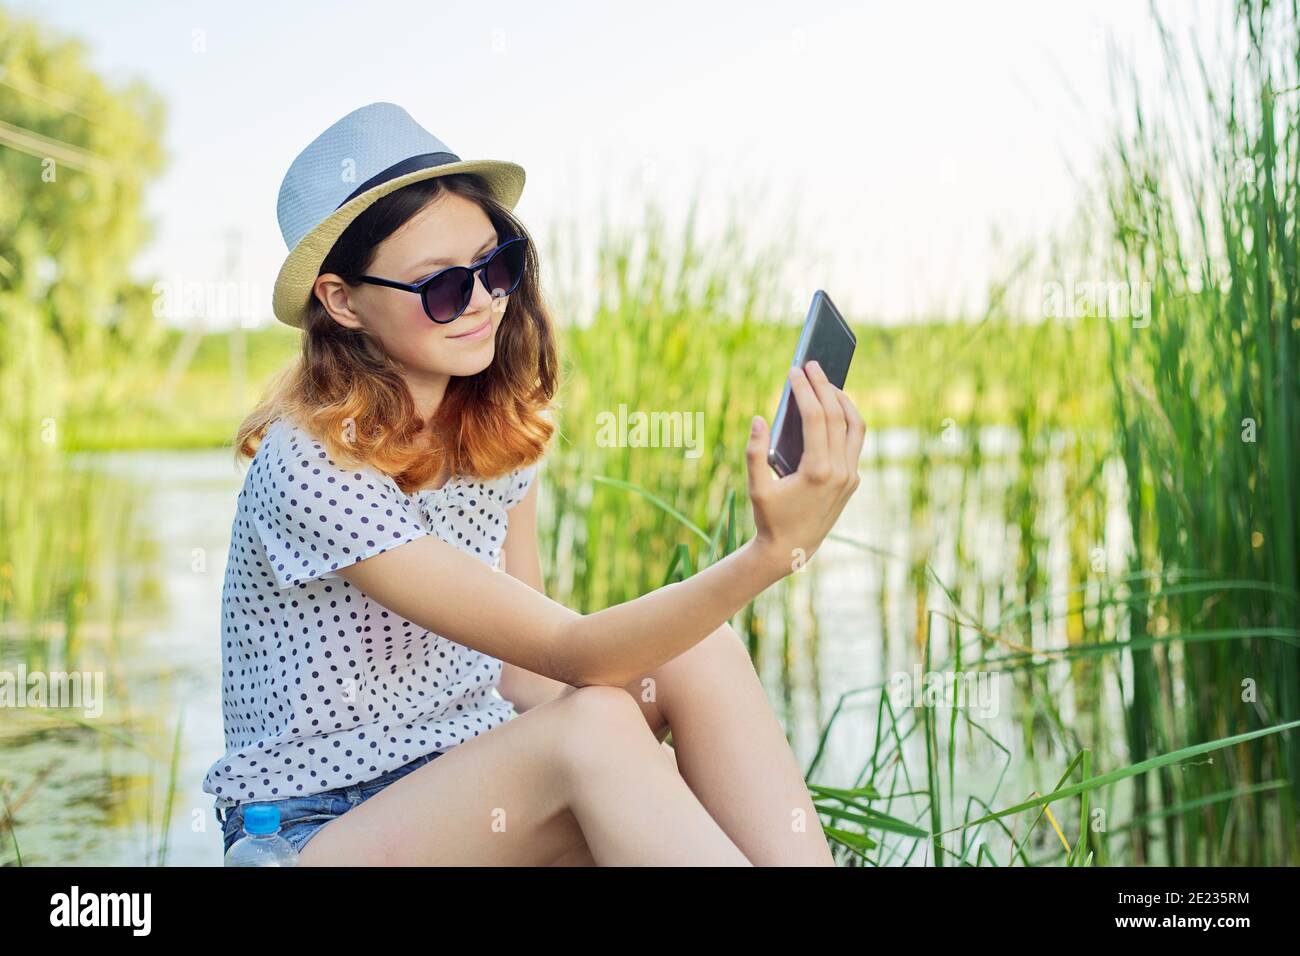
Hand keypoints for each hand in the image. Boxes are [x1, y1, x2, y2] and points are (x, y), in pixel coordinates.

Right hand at [746, 360, 863, 575]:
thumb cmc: (770, 518)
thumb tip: (759, 419)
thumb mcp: (755, 487)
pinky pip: (855, 441)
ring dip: (842, 400)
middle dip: (824, 386)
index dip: (805, 390)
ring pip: (856, 426)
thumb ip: (754, 452)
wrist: (792, 549)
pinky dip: (846, 419)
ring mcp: (851, 476)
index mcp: (818, 471)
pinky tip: (832, 407)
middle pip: (837, 415)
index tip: (795, 371)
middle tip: (810, 365)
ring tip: (826, 382)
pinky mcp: (853, 480)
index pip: (816, 418)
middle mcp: (840, 472)